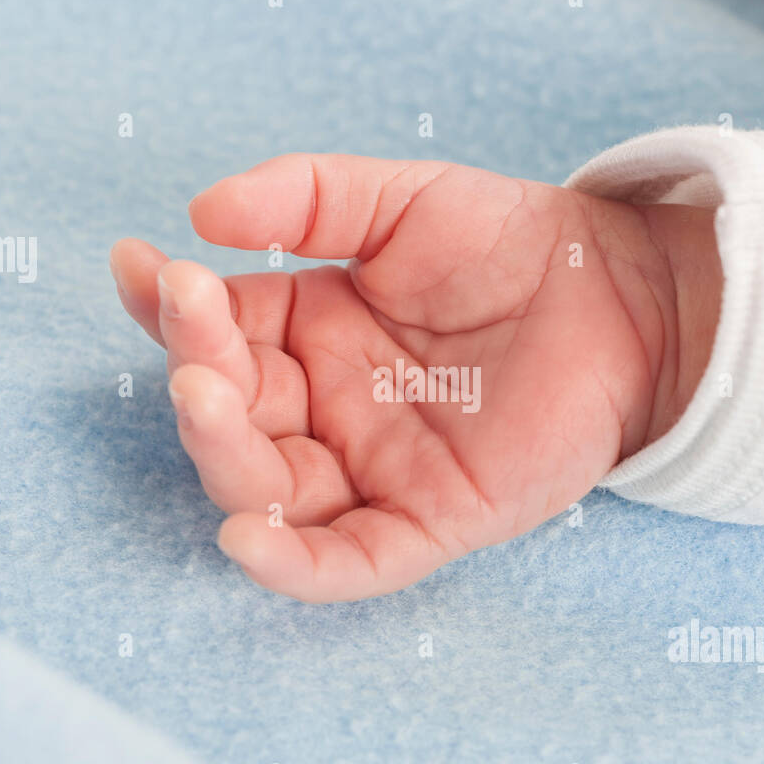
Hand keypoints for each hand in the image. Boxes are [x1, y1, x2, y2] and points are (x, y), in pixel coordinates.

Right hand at [111, 154, 718, 600]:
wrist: (621, 292)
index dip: (172, 310)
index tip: (142, 266)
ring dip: (226, 457)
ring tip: (207, 396)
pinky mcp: (430, 522)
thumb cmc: (510, 244)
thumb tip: (199, 211)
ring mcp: (374, 471)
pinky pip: (349, 561)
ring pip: (271, 493)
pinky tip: (248, 539)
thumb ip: (306, 198)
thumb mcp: (399, 201)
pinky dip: (294, 564)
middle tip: (193, 326)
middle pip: (232, 421)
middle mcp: (327, 411)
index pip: (217, 336)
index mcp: (308, 337)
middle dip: (200, 379)